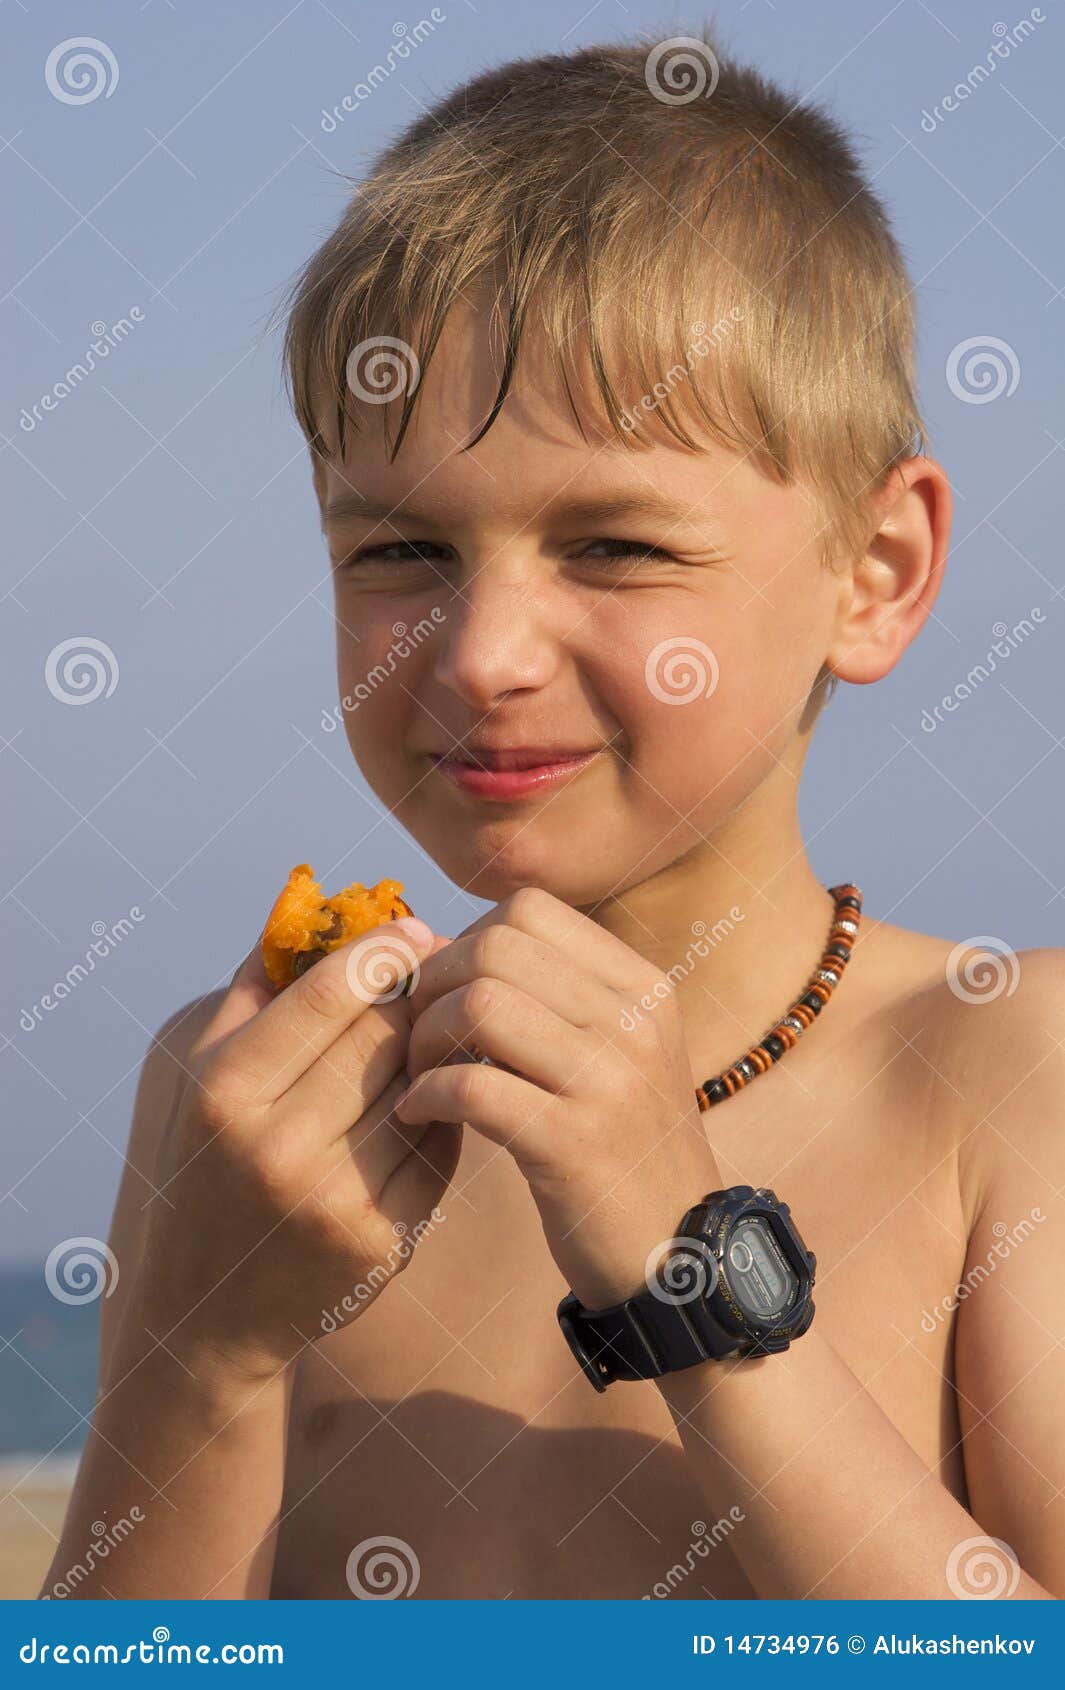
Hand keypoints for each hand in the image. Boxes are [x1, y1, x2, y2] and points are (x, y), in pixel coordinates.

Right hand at [130, 917, 454, 1378]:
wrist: (201, 1312)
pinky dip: (442, 1110)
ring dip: (435, 1050)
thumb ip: (252, 989)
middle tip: (438, 971)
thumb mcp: (187, 1067)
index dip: (382, 951)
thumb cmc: (194, 1162)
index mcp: (225, 1092)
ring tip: (437, 1027)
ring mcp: (338, 1200)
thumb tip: (319, 904)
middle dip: (415, 995)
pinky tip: (433, 1092)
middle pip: (386, 1035)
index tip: (412, 929)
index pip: (330, 994)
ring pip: (423, 1086)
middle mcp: (280, 1148)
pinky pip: (440, 1145)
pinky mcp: (385, 1241)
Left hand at [397, 888, 721, 1309]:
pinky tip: (417, 1115)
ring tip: (417, 1074)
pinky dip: (425, 1095)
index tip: (443, 991)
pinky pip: (471, 1087)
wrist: (679, 1257)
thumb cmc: (619, 1151)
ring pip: (480, 1006)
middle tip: (415, 1034)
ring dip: (424, 1037)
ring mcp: (609, 1081)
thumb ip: (547, 998)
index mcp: (642, 987)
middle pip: (495, 948)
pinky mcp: (574, 1145)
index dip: (465, 940)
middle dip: (433, 985)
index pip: (528, 910)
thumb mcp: (611, 1055)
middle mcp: (634, 1021)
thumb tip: (435, 945)